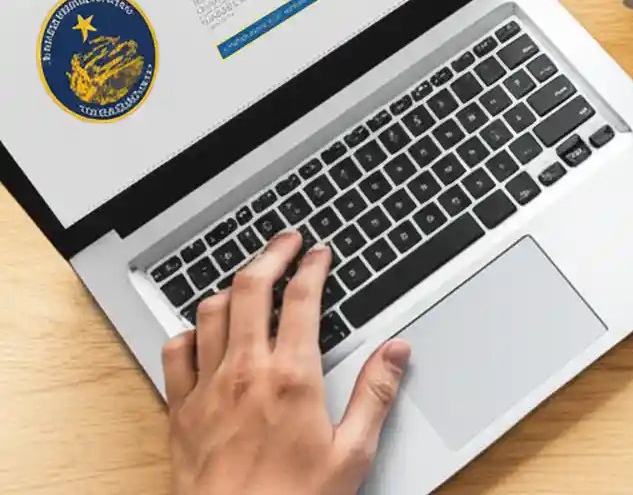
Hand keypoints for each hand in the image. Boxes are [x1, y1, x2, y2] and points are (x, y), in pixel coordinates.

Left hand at [162, 232, 410, 494]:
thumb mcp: (353, 452)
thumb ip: (375, 394)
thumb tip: (396, 352)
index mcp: (292, 377)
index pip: (302, 299)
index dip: (313, 266)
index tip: (319, 253)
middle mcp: (246, 372)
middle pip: (251, 288)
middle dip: (271, 255)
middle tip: (286, 241)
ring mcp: (208, 388)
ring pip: (211, 312)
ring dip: (232, 287)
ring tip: (249, 279)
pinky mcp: (181, 410)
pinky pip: (176, 352)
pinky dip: (190, 331)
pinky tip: (203, 332)